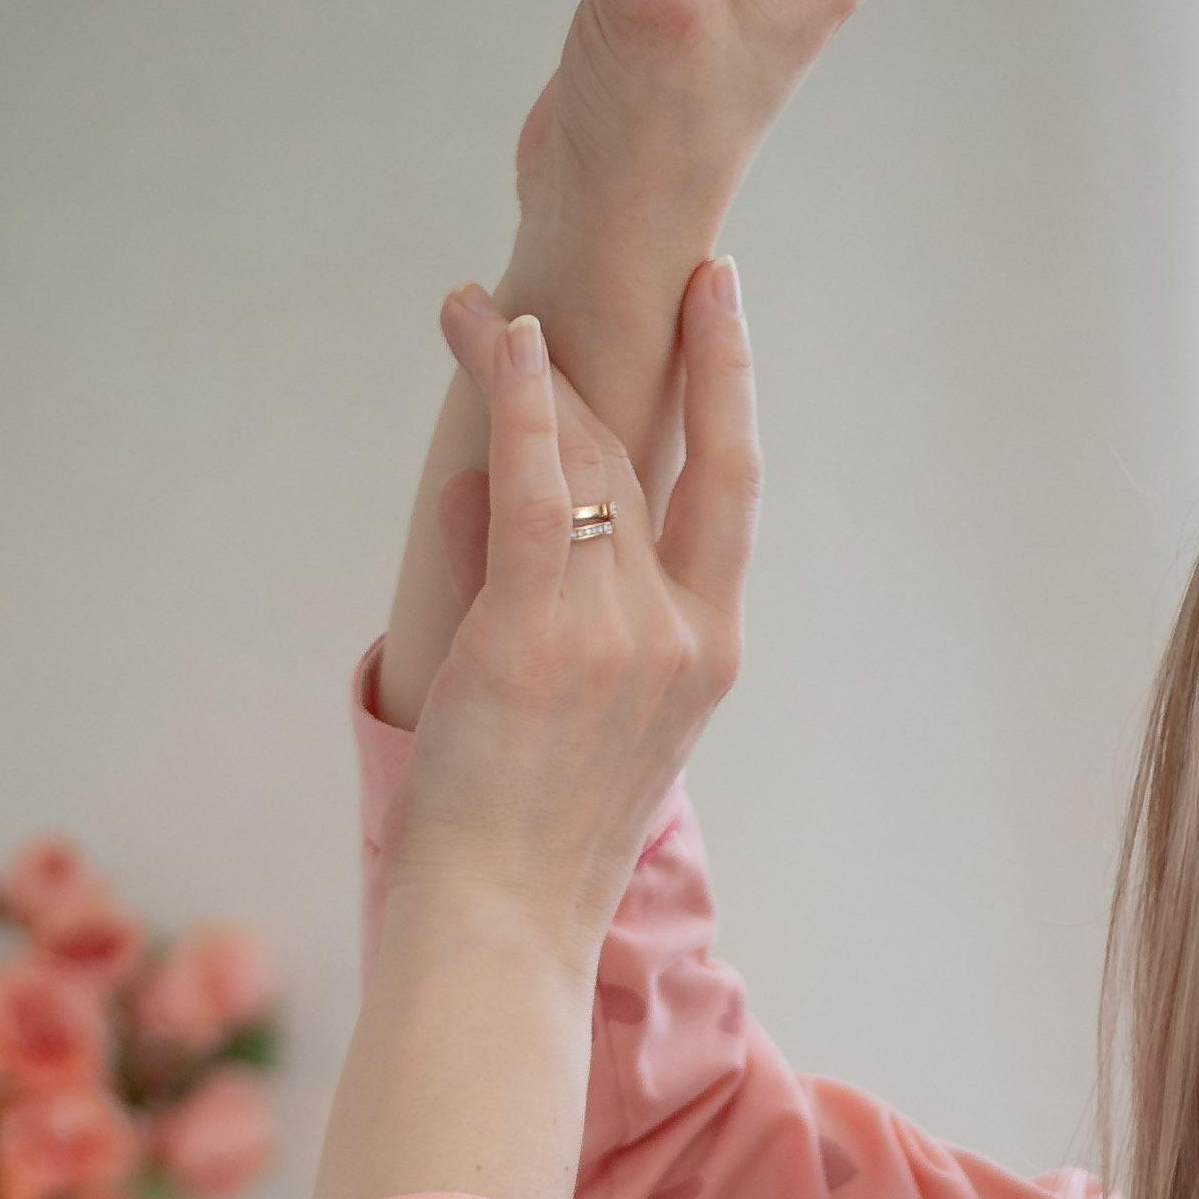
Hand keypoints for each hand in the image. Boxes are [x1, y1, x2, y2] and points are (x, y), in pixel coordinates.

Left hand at [380, 259, 758, 974]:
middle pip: (647, 454)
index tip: (718, 297)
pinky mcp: (539, 636)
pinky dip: (513, 400)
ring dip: (520, 367)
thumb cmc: (530, 840)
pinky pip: (532, 489)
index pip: (731, 484)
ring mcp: (619, 634)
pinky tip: (494, 332)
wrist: (503, 925)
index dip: (727, 380)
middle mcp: (681, 633)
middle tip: (577, 273)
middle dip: (624, 349)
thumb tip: (503, 497)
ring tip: (467, 310)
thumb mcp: (591, 720)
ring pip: (579, 463)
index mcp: (710, 652)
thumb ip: (576, 610)